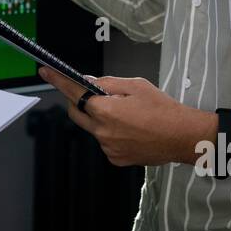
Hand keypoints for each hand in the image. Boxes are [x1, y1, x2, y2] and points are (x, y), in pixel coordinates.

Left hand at [36, 66, 217, 166]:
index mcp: (106, 111)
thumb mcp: (136, 85)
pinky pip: (105, 141)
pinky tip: (130, 129)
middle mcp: (103, 131)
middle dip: (78, 101)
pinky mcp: (116, 158)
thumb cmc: (164, 110)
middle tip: (92, 93)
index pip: (73, 93)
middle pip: (76, 113)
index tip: (46, 72)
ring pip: (93, 128)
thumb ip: (108, 83)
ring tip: (126, 114)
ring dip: (100, 118)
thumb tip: (89, 82)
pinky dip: (110, 133)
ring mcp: (108, 148)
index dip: (57, 80)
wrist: (184, 137)